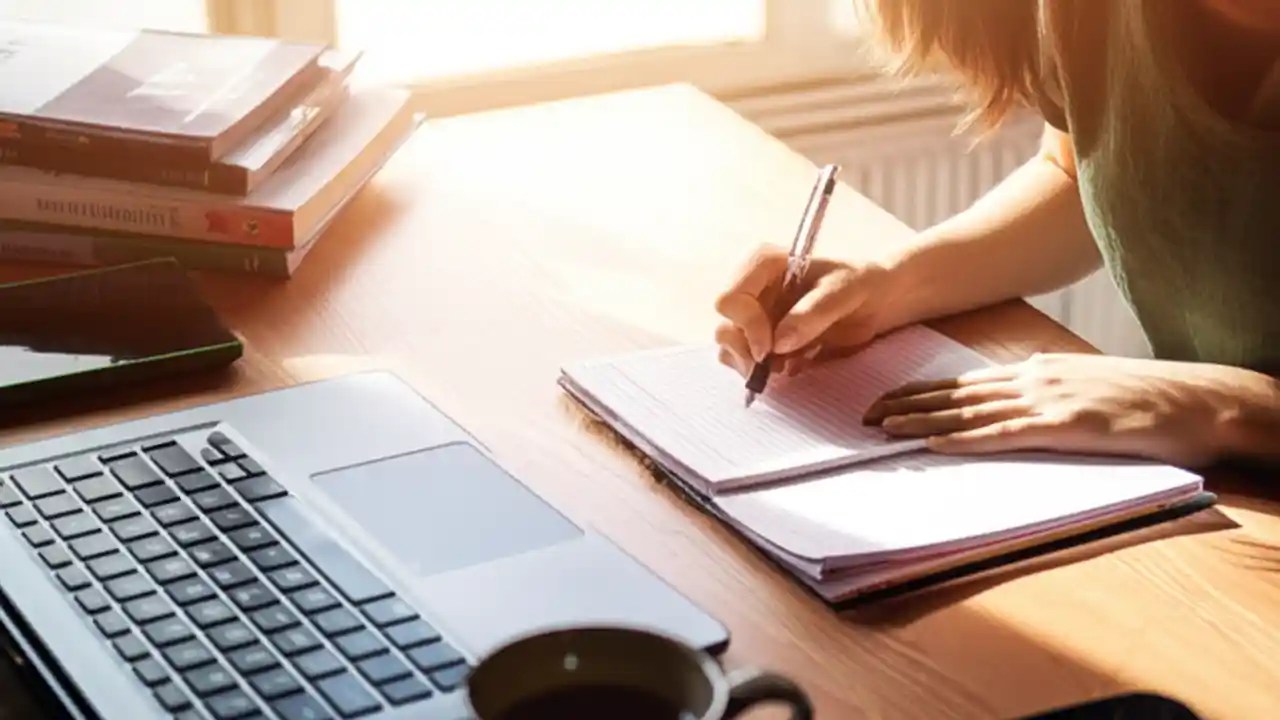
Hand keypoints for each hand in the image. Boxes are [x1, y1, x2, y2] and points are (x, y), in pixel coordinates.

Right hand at [714, 244, 902, 376]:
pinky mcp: (760, 338)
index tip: (772, 348)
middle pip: (724, 325)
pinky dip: (759, 371)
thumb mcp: (843, 292)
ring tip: (782, 369)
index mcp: (763, 265)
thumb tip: (778, 343)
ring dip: (749, 364)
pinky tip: (786, 369)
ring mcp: (753, 315)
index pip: (730, 299)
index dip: (746, 326)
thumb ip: (811, 314)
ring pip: (728, 345)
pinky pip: (742, 359)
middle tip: (773, 368)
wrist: (877, 300)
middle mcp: (751, 289)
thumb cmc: (860, 284)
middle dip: (744, 351)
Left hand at [862, 352, 1264, 466]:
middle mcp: (1033, 379)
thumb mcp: (1085, 389)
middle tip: (862, 416)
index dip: (919, 392)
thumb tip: (1011, 411)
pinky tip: (935, 445)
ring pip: (969, 412)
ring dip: (921, 422)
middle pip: (955, 393)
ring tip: (881, 429)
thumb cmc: (1144, 400)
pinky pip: (1004, 435)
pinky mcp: (1066, 426)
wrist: (1198, 399)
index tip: (883, 400)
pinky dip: (964, 440)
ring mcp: (1048, 400)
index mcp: (1036, 370)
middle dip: (905, 404)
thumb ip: (1045, 397)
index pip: (963, 382)